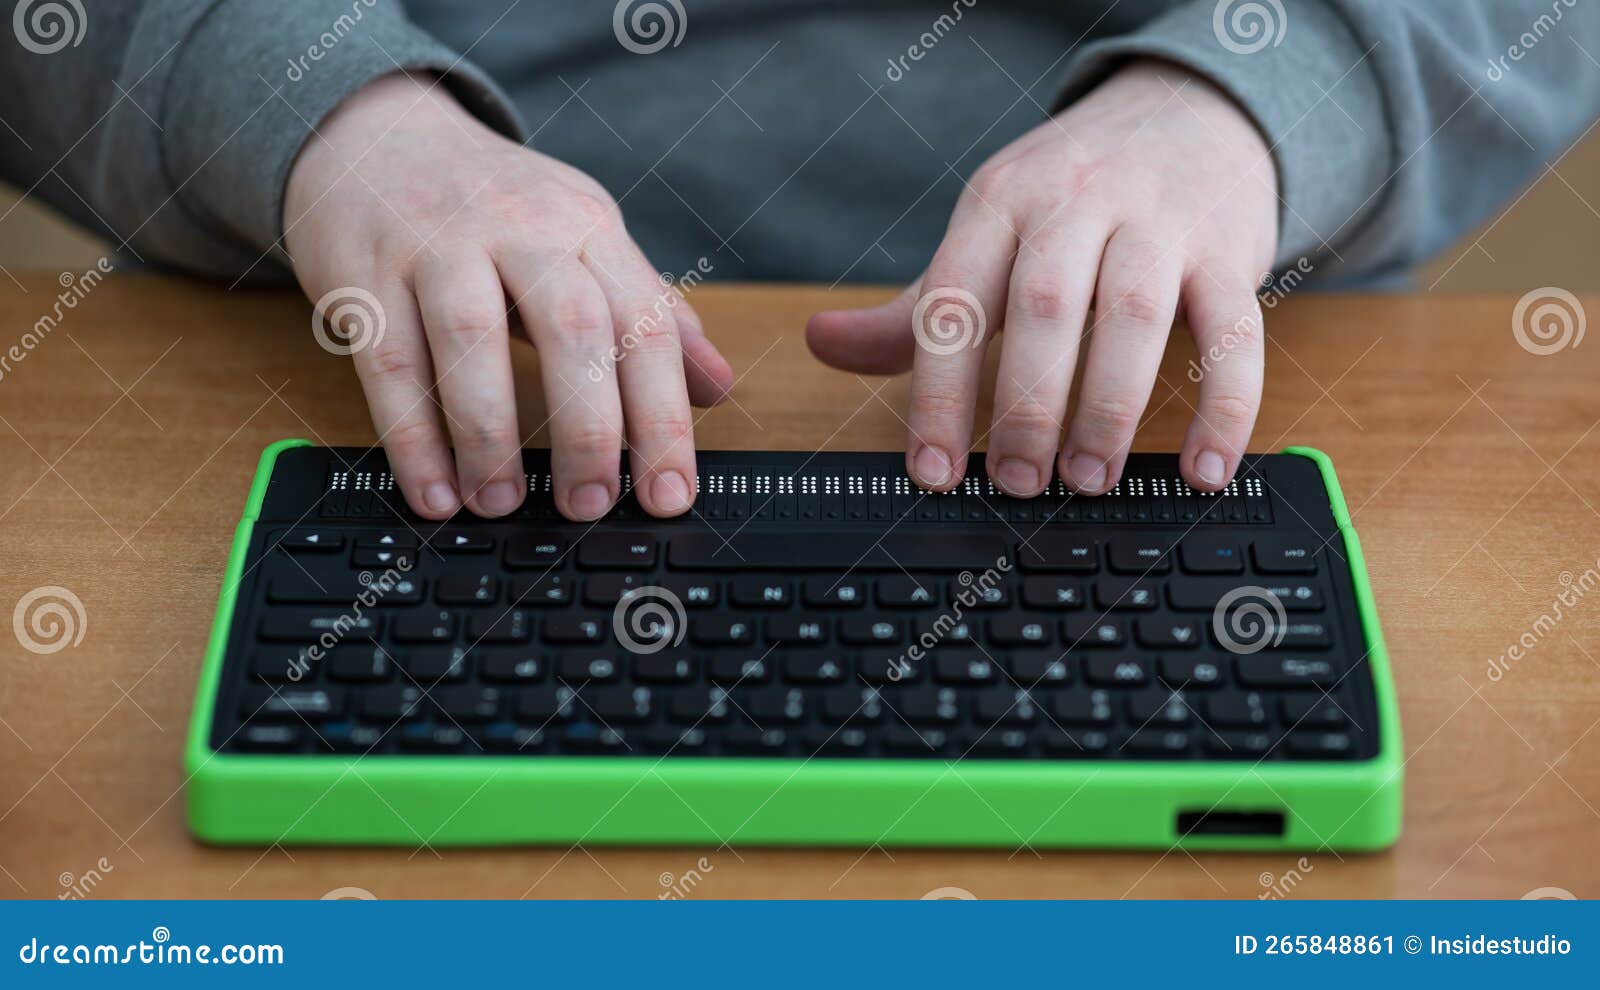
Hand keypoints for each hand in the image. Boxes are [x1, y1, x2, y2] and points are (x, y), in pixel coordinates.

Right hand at [284, 72, 731, 520]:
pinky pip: (389, 361)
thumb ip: (648, 311)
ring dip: (490, 434)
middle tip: (589, 502)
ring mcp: (437, 244)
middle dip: (588, 427)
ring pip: (472, 338)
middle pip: (571, 325)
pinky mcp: (364, 270)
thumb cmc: (497, 206)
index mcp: (587, 226)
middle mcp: (519, 227)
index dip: (664, 415)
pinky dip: (411, 435)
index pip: (645, 322)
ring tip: (501, 503)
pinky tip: (433, 490)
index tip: (670, 492)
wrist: (377, 131)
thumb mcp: (585, 238)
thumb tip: (719, 387)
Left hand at [807, 61, 1277, 495]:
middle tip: (1019, 483)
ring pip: (1133, 312)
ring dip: (1109, 407)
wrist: (1191, 114)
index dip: (938, 393)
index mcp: (999, 203)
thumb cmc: (1073, 195)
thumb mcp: (987, 231)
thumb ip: (917, 307)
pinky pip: (1235, 330)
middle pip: (1042, 304)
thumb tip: (821, 344)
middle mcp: (1075, 201)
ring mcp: (1158, 220)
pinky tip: (1205, 467)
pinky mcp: (1230, 248)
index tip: (932, 471)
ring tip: (1089, 481)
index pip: (954, 300)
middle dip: (1025, 404)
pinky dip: (1223, 406)